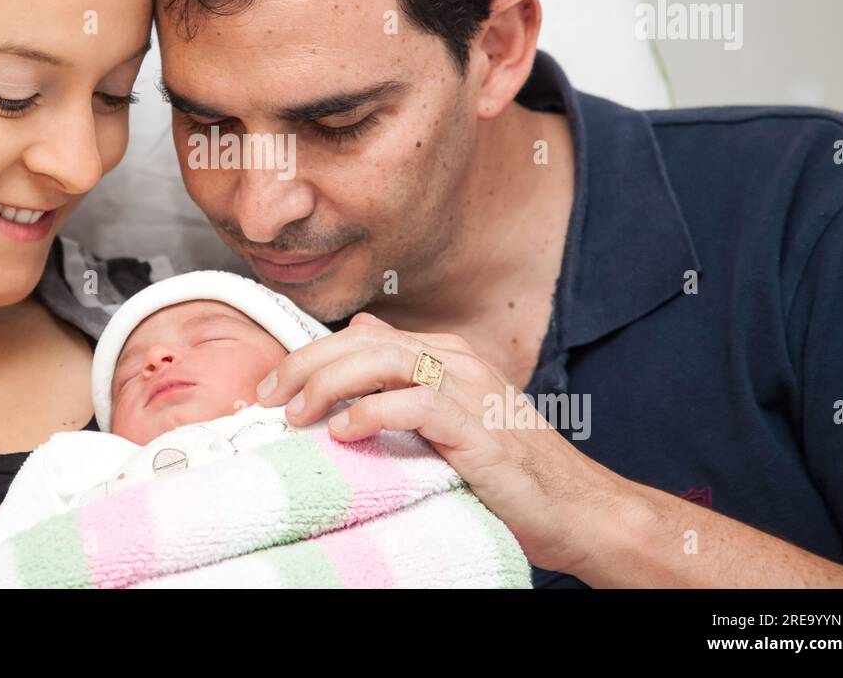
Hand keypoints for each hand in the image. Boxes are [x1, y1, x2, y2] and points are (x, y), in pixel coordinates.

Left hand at [256, 312, 629, 575]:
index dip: (310, 355)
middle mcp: (456, 360)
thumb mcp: (450, 417)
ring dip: (327, 383)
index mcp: (446, 354)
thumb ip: (406, 382)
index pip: (362, 335)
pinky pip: (415, 403)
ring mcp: (469, 388)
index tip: (272, 386)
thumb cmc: (509, 470)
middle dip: (304, 364)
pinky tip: (344, 431)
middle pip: (362, 341)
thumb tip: (361, 337)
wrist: (576, 507)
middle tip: (267, 396)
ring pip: (380, 360)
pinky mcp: (476, 425)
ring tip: (295, 412)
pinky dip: (373, 412)